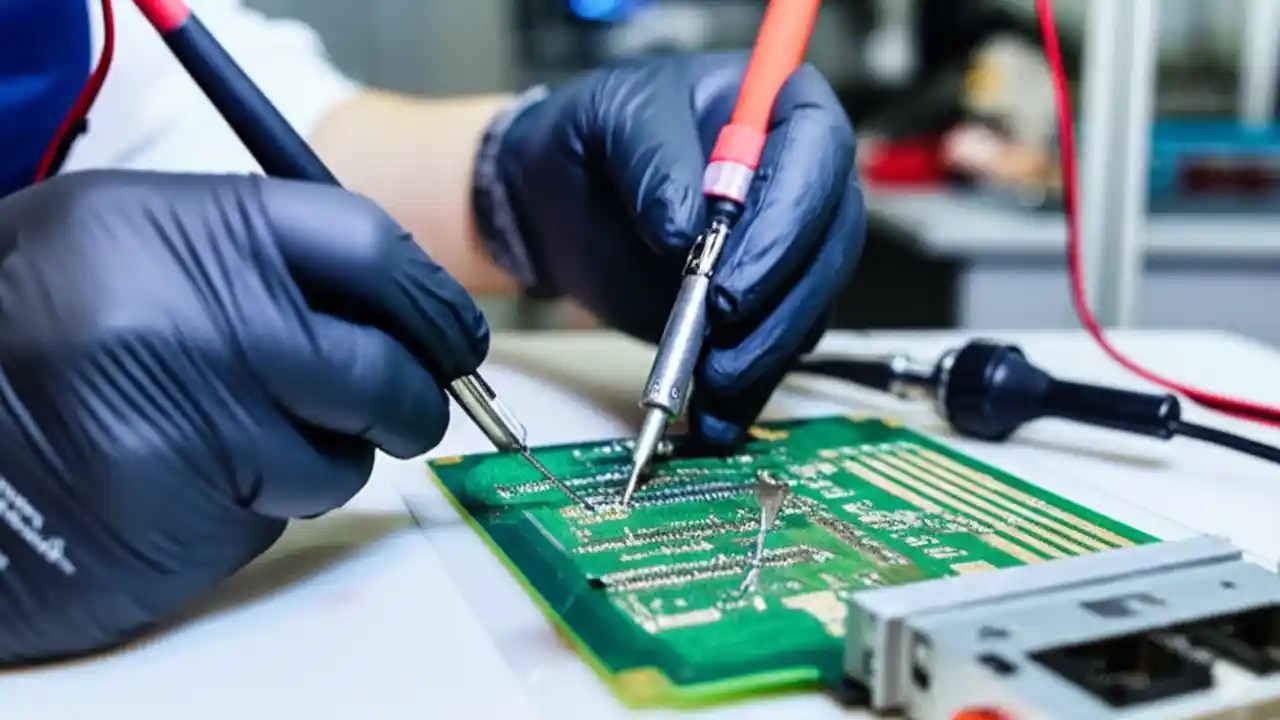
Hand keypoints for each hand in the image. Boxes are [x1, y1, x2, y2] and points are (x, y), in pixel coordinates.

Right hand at [0, 171, 486, 664]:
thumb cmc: (31, 335)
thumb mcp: (124, 242)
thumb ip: (252, 254)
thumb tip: (397, 301)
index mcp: (182, 225)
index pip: (370, 249)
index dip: (430, 299)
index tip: (452, 333)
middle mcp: (198, 316)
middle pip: (384, 363)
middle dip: (418, 395)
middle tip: (414, 405)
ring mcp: (199, 420)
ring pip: (347, 452)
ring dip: (329, 455)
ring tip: (245, 439)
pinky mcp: (195, 511)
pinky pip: (289, 509)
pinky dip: (269, 500)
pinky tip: (203, 480)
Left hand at [486, 52, 864, 448]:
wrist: (562, 195)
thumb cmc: (599, 137)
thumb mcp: (616, 118)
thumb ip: (652, 160)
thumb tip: (684, 229)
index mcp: (780, 110)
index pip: (818, 155)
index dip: (787, 222)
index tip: (733, 276)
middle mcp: (802, 181)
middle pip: (828, 243)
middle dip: (778, 299)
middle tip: (720, 331)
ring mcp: (789, 251)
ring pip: (810, 307)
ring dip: (765, 352)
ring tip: (710, 380)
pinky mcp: (762, 308)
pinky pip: (773, 353)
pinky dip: (747, 391)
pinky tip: (714, 416)